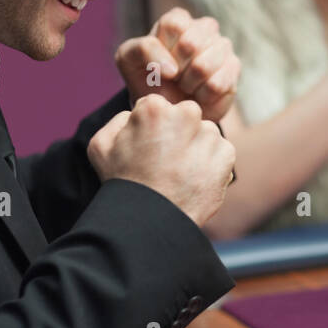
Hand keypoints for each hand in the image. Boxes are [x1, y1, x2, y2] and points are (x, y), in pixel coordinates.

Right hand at [87, 94, 235, 226]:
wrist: (151, 221)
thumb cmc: (123, 184)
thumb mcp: (101, 145)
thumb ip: (120, 120)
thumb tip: (136, 114)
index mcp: (155, 109)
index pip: (158, 106)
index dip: (151, 127)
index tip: (148, 146)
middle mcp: (186, 116)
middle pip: (186, 115)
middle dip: (179, 131)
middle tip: (166, 159)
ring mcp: (209, 136)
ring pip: (205, 133)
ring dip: (196, 147)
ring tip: (179, 173)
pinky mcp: (226, 156)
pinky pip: (220, 152)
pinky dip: (211, 164)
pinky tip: (193, 179)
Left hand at [115, 8, 239, 122]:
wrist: (170, 110)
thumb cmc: (149, 80)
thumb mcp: (128, 59)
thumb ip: (142, 49)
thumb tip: (173, 68)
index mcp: (178, 19)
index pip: (174, 24)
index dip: (163, 50)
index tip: (158, 63)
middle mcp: (204, 27)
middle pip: (191, 44)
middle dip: (176, 69)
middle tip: (174, 78)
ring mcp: (223, 46)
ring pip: (203, 66)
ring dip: (188, 84)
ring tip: (186, 86)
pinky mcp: (234, 68)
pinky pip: (216, 84)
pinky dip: (202, 95)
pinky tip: (199, 94)